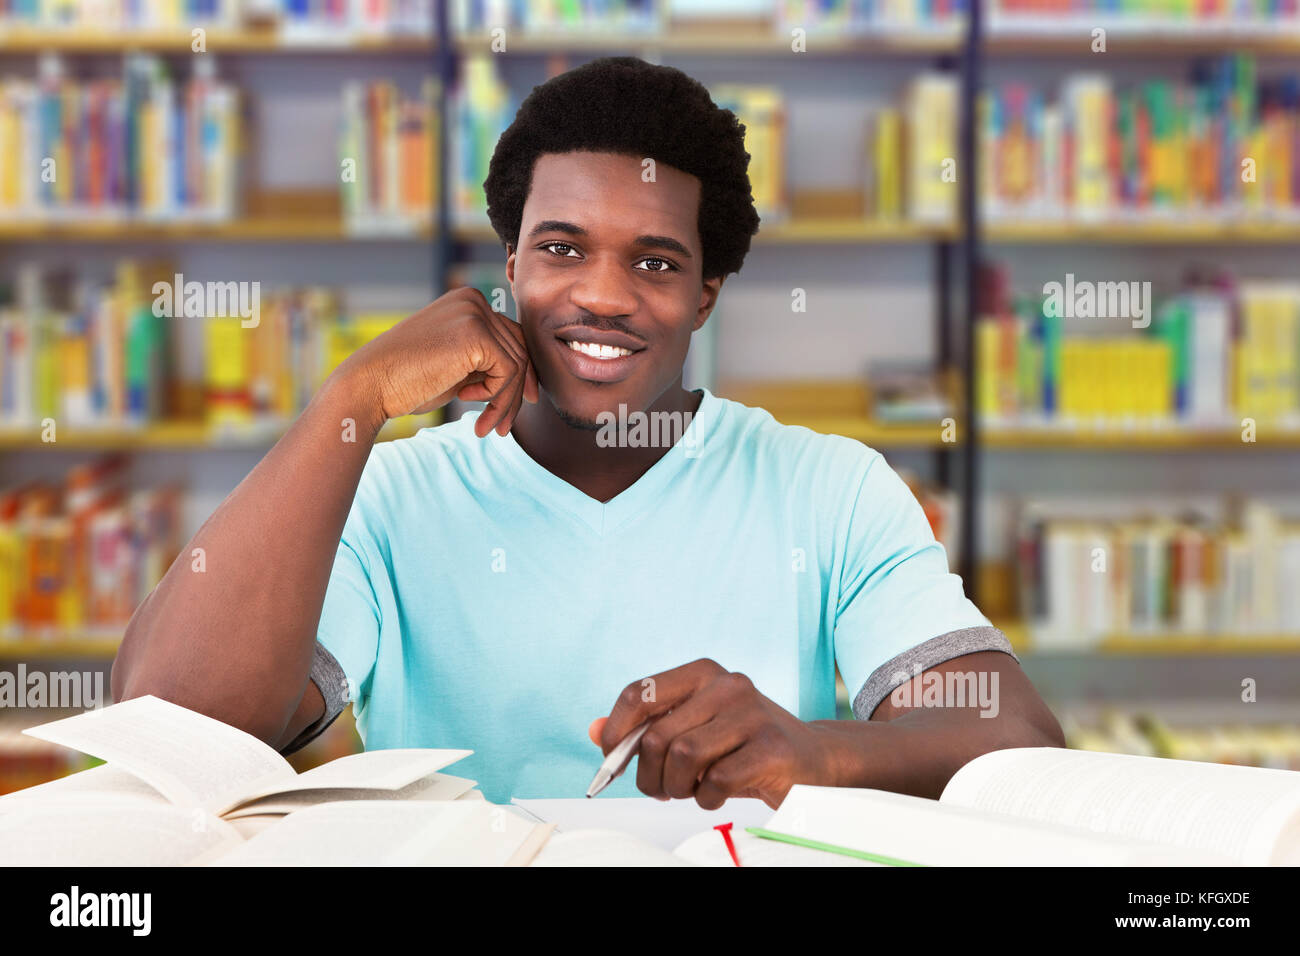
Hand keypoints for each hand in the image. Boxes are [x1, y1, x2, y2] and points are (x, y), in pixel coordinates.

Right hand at [332, 285, 538, 437]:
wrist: (369, 385)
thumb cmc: (407, 381)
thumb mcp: (456, 365)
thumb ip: (487, 362)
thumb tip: (528, 377)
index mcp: (467, 302)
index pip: (511, 338)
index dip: (520, 376)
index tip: (517, 406)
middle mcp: (474, 300)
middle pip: (519, 349)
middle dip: (515, 394)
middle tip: (503, 428)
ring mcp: (475, 313)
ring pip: (518, 363)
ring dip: (506, 402)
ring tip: (488, 427)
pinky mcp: (476, 333)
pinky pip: (509, 371)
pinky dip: (496, 395)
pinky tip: (466, 400)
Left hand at [590, 659, 836, 809]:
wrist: (812, 761)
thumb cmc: (744, 746)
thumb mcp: (693, 729)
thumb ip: (645, 728)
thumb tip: (595, 731)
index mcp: (702, 673)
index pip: (639, 693)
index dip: (617, 731)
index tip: (615, 758)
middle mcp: (727, 684)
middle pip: (656, 736)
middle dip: (650, 775)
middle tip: (663, 789)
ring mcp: (752, 714)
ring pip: (682, 757)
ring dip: (678, 787)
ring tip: (692, 789)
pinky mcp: (771, 747)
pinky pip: (715, 780)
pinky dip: (707, 798)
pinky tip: (718, 794)